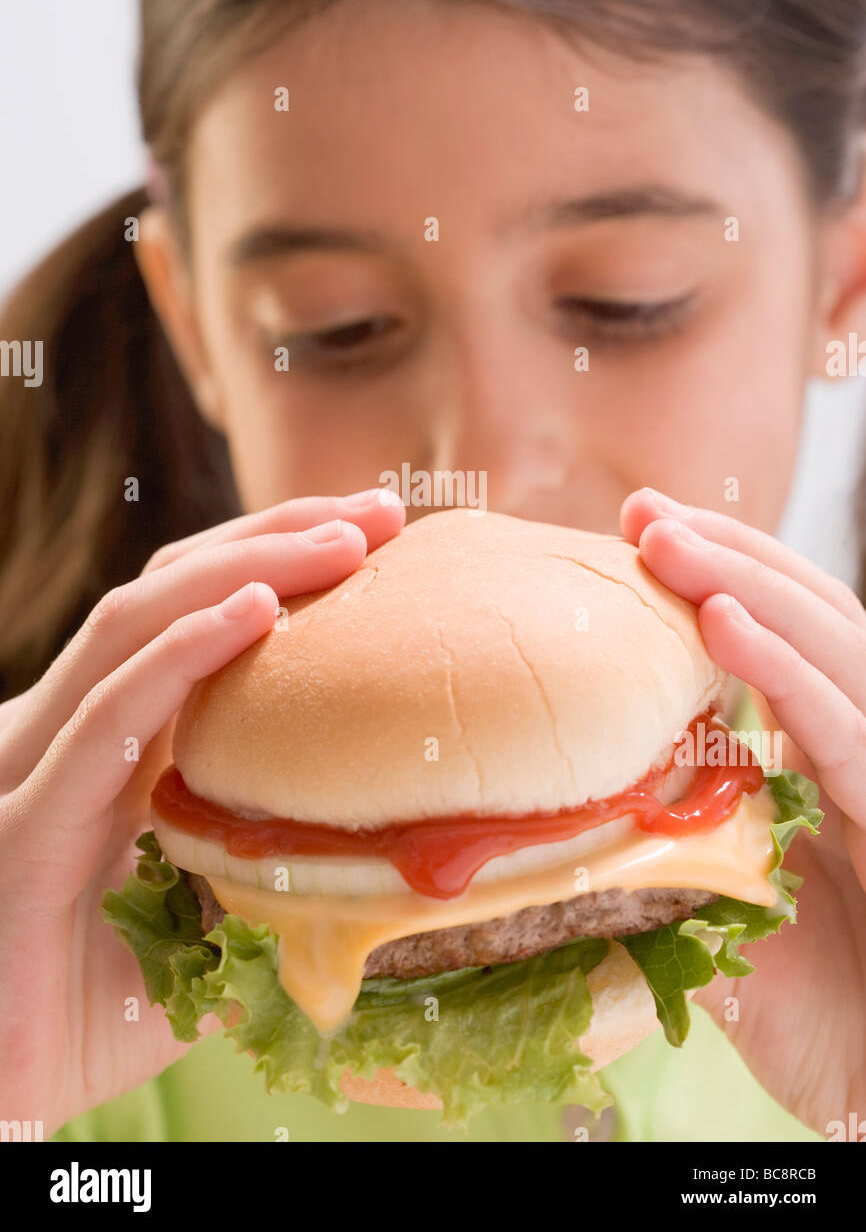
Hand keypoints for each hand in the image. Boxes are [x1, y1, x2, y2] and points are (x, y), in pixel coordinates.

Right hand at [0, 489, 404, 1134]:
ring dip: (246, 568)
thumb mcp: (210, 916)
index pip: (193, 617)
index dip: (277, 561)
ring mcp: (39, 764)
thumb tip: (383, 838)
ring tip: (345, 540)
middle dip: (278, 537)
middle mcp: (71, 731)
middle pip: (169, 591)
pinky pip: (108, 717)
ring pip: (134, 626)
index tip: (377, 538)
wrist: (1, 1097)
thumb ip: (269, 863)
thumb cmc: (98, 1013)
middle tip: (382, 511)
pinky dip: (182, 654)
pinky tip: (254, 611)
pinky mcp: (25, 822)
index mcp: (116, 743)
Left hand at [620, 487, 865, 1137]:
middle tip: (644, 511)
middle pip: (809, 623)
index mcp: (821, 765)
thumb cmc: (819, 1017)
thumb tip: (556, 814)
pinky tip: (726, 622)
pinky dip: (788, 673)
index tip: (639, 531)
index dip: (719, 577)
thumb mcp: (723, 915)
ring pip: (835, 654)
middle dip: (727, 557)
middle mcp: (861, 752)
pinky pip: (847, 732)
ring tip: (670, 539)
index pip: (780, 641)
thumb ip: (665, 854)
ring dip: (749, 586)